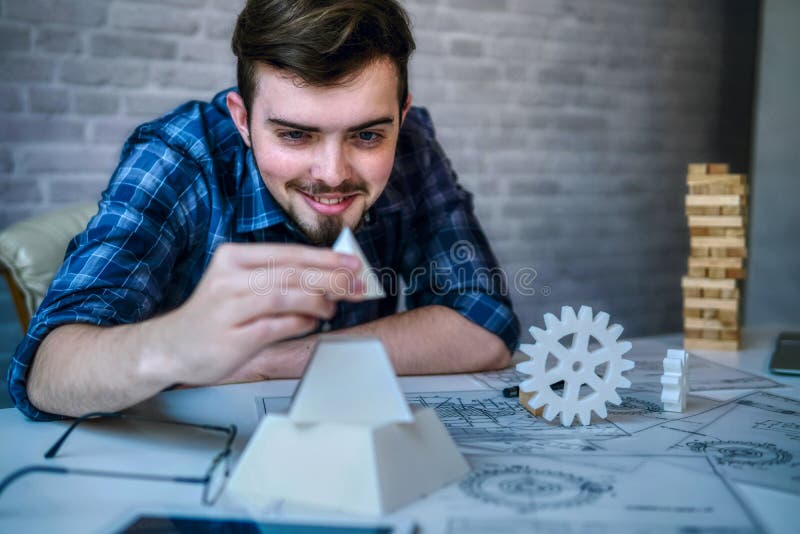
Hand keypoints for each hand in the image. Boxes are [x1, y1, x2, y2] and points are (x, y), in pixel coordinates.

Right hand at [146, 242, 361, 384]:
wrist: (171, 347)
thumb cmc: (213, 316)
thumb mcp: (241, 285)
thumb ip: (279, 279)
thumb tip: (328, 277)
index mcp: (233, 257)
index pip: (289, 253)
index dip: (326, 257)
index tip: (353, 262)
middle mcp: (229, 278)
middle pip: (292, 272)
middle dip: (332, 277)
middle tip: (357, 283)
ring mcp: (229, 307)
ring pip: (285, 295)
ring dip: (318, 301)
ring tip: (333, 306)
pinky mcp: (233, 336)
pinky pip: (277, 326)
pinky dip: (300, 324)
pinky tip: (311, 323)